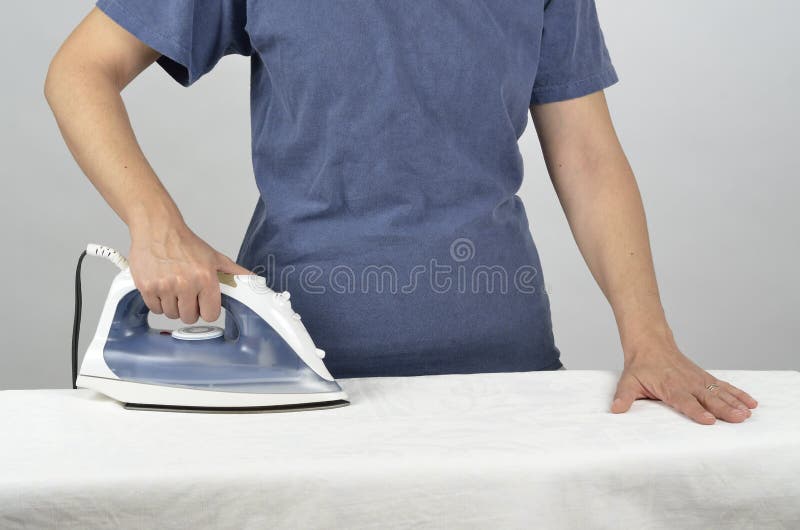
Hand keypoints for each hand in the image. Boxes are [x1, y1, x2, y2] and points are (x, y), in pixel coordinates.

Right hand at [128, 222, 250, 323]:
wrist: (157, 228)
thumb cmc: (185, 243)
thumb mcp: (214, 257)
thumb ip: (234, 272)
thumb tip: (254, 281)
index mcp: (205, 278)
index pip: (210, 314)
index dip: (207, 310)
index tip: (204, 304)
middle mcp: (185, 283)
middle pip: (189, 317)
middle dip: (189, 309)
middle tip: (187, 294)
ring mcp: (164, 286)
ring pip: (171, 314)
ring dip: (173, 305)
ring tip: (174, 288)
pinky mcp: (146, 287)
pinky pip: (155, 309)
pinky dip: (158, 301)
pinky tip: (162, 287)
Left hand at [610, 337, 758, 424]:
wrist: (650, 343)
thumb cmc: (640, 366)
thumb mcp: (628, 381)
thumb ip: (623, 397)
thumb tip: (615, 409)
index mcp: (669, 386)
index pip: (684, 401)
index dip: (696, 411)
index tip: (709, 420)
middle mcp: (687, 383)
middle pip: (707, 398)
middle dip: (724, 409)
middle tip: (739, 418)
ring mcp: (698, 379)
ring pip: (719, 392)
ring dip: (735, 402)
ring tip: (748, 413)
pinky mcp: (704, 377)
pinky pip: (724, 386)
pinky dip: (738, 393)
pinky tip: (751, 402)